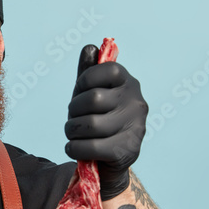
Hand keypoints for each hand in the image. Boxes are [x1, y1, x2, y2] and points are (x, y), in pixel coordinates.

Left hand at [65, 44, 148, 199]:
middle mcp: (137, 102)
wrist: (108, 160)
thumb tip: (89, 48)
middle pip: (93, 99)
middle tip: (74, 119)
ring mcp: (136, 127)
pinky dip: (74, 148)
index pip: (107, 69)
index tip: (81, 92)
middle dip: (73, 111)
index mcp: (129, 83)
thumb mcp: (90, 94)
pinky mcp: (128, 150)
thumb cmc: (97, 119)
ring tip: (74, 135)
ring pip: (89, 125)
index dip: (85, 81)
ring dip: (71, 131)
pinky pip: (91, 147)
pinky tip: (75, 148)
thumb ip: (88, 72)